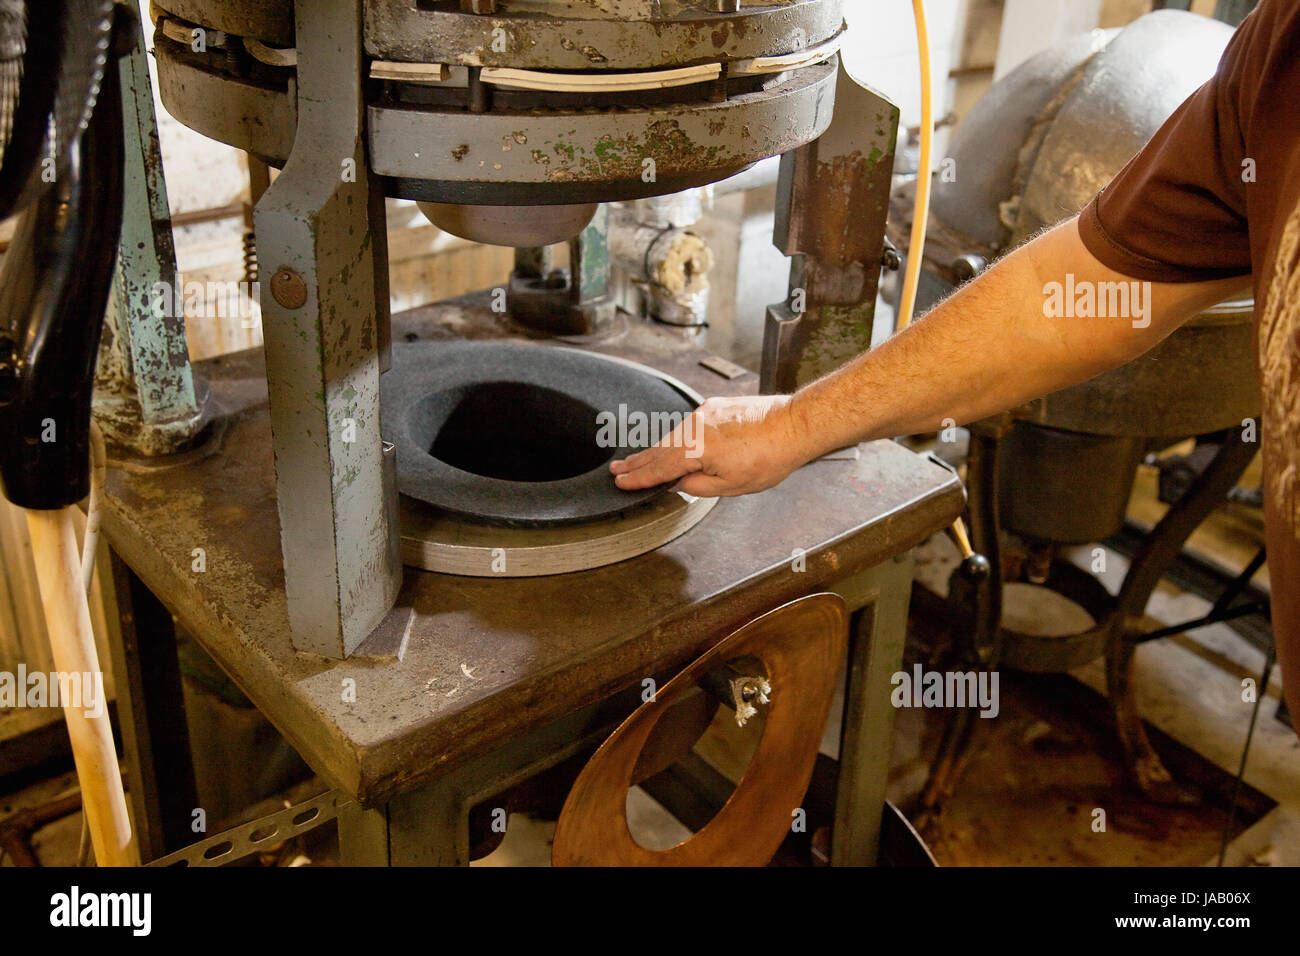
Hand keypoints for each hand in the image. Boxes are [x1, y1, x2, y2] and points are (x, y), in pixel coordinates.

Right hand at [609, 394, 811, 497]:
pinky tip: (667, 446)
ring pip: (671, 437)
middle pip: (659, 449)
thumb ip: (698, 486)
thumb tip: (678, 483)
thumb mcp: (731, 486)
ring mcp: (704, 413)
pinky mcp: (714, 407)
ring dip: (652, 451)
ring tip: (634, 461)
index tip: (621, 482)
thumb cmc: (770, 456)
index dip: (638, 477)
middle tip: (616, 471)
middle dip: (636, 462)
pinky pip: (686, 427)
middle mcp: (695, 427)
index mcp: (696, 449)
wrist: (794, 425)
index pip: (659, 468)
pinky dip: (673, 439)